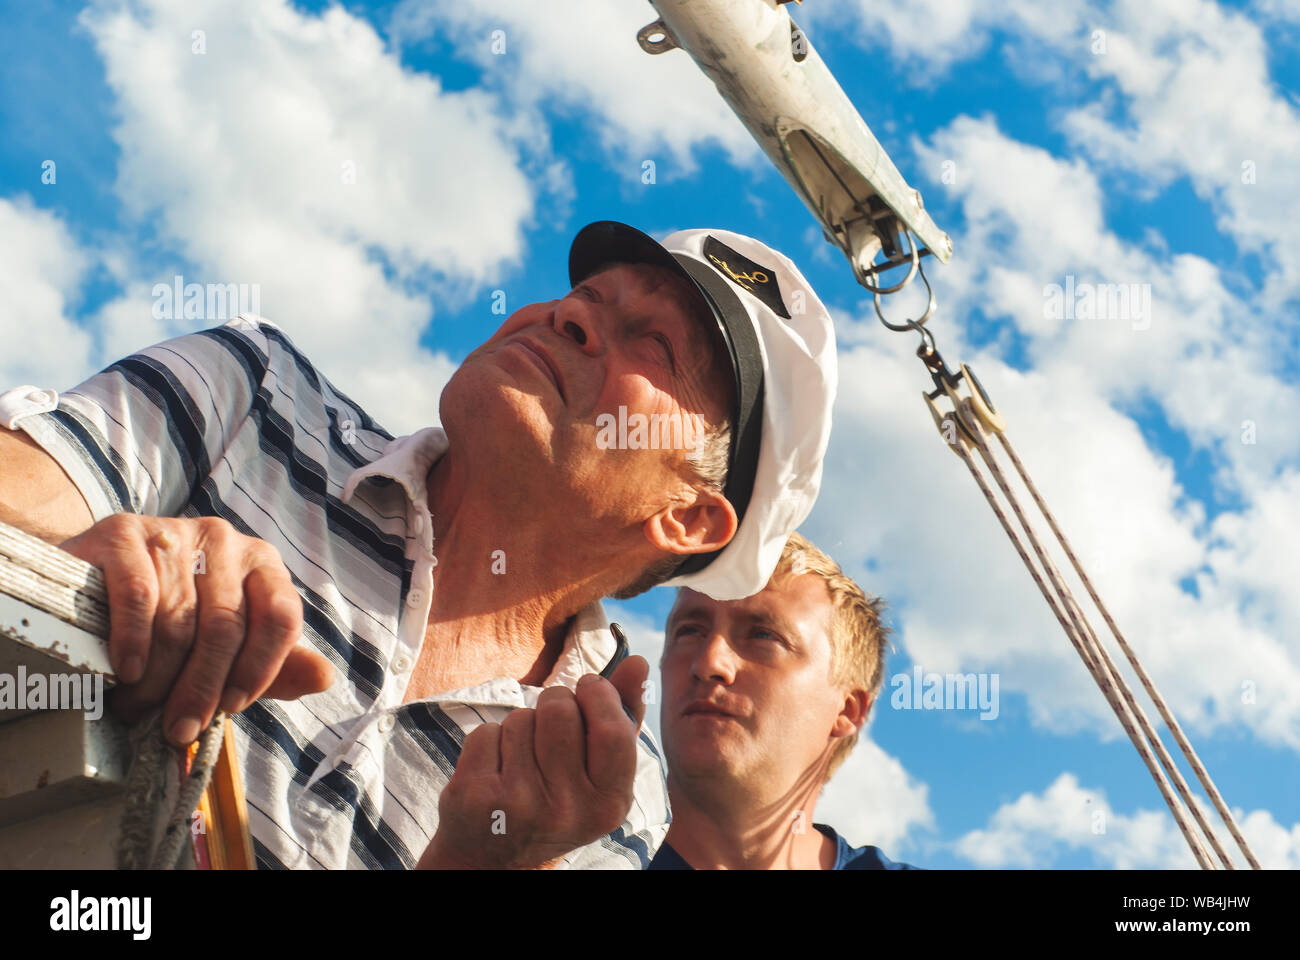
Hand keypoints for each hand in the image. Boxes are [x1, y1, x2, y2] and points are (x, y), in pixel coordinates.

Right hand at [59, 513, 333, 744]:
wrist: (94, 584)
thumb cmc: (175, 623)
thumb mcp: (230, 649)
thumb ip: (277, 667)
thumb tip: (325, 678)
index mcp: (263, 565)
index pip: (280, 617)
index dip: (258, 669)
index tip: (230, 709)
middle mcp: (226, 541)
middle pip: (226, 626)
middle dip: (202, 688)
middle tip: (178, 728)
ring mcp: (176, 531)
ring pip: (180, 619)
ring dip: (159, 678)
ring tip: (139, 710)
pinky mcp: (125, 532)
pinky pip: (138, 595)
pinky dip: (134, 641)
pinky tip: (128, 672)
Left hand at [418, 655, 648, 868]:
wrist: (495, 858)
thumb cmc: (559, 798)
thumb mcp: (600, 770)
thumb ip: (624, 715)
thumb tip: (638, 661)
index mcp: (609, 805)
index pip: (611, 730)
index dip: (598, 695)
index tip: (587, 688)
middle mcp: (567, 811)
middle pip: (560, 711)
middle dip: (555, 702)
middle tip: (551, 727)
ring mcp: (519, 806)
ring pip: (521, 718)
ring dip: (521, 724)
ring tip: (523, 757)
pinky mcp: (477, 798)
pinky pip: (486, 732)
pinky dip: (490, 740)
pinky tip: (496, 770)